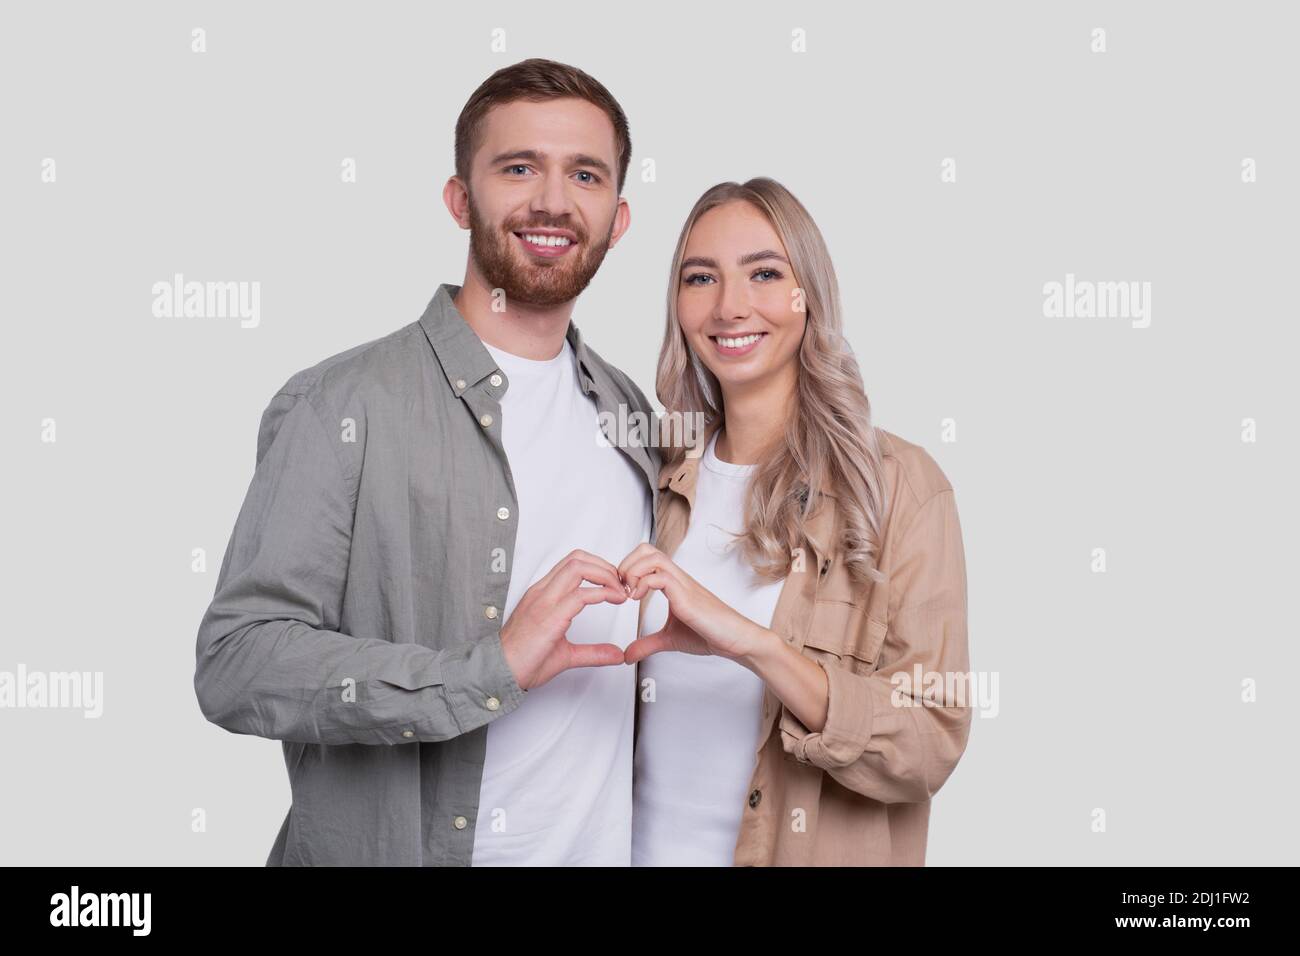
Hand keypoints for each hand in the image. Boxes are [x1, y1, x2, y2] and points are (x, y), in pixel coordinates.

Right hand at [499, 549, 627, 689]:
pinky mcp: (549, 616)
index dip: (598, 567)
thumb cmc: (522, 662)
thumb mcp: (566, 654)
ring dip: (605, 575)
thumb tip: (616, 654)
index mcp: (542, 594)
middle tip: (621, 585)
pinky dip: (603, 593)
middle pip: (577, 558)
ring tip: (619, 591)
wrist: (499, 673)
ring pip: (578, 567)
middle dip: (605, 566)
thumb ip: (592, 652)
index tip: (614, 584)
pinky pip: (580, 594)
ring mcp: (544, 601)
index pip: (572, 564)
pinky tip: (614, 600)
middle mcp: (542, 592)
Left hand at [618, 543, 767, 664]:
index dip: (627, 567)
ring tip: (630, 594)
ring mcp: (682, 584)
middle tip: (622, 589)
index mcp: (673, 582)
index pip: (645, 556)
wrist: (735, 640)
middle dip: (626, 565)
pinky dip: (643, 584)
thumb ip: (647, 644)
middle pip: (646, 549)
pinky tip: (638, 600)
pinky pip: (660, 577)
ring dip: (633, 572)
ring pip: (652, 557)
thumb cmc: (710, 633)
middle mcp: (677, 578)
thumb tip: (627, 656)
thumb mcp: (669, 639)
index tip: (622, 590)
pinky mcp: (686, 596)